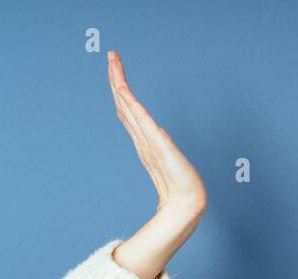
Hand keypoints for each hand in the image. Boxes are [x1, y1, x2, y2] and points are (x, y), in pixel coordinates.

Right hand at [108, 50, 206, 214]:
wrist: (186, 203)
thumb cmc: (181, 191)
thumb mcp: (172, 169)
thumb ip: (167, 166)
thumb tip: (166, 166)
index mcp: (144, 142)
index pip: (130, 111)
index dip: (122, 91)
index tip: (117, 72)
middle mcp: (142, 138)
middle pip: (124, 103)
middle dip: (117, 79)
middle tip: (111, 56)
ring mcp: (146, 139)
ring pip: (128, 105)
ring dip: (120, 81)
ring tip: (113, 60)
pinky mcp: (155, 142)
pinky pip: (138, 117)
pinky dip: (129, 101)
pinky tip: (123, 88)